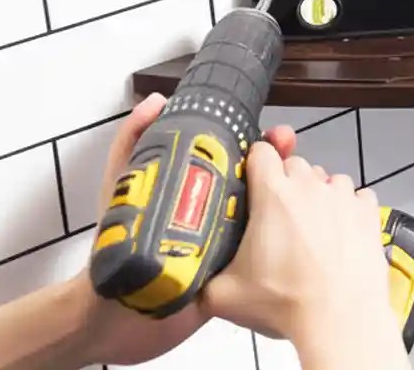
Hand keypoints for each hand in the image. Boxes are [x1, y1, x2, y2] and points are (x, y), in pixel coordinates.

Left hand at [72, 93, 297, 366]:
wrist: (112, 313)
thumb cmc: (114, 246)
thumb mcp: (119, 186)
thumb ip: (131, 144)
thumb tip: (156, 101)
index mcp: (199, 194)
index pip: (240, 163)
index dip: (263, 147)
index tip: (278, 134)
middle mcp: (219, 218)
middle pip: (262, 188)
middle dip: (282, 168)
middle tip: (291, 154)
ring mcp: (229, 250)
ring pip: (268, 220)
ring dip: (288, 203)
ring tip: (301, 186)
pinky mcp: (233, 280)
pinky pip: (263, 261)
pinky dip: (283, 245)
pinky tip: (299, 230)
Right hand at [199, 144, 410, 369]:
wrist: (339, 318)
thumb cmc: (283, 302)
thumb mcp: (224, 296)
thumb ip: (202, 278)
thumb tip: (192, 276)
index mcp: (272, 193)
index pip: (261, 152)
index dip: (255, 164)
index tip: (252, 184)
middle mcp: (310, 185)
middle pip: (295, 165)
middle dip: (286, 183)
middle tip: (279, 218)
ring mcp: (344, 195)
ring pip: (328, 179)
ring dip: (319, 195)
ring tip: (313, 228)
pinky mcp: (369, 211)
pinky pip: (357, 196)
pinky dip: (349, 209)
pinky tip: (342, 233)